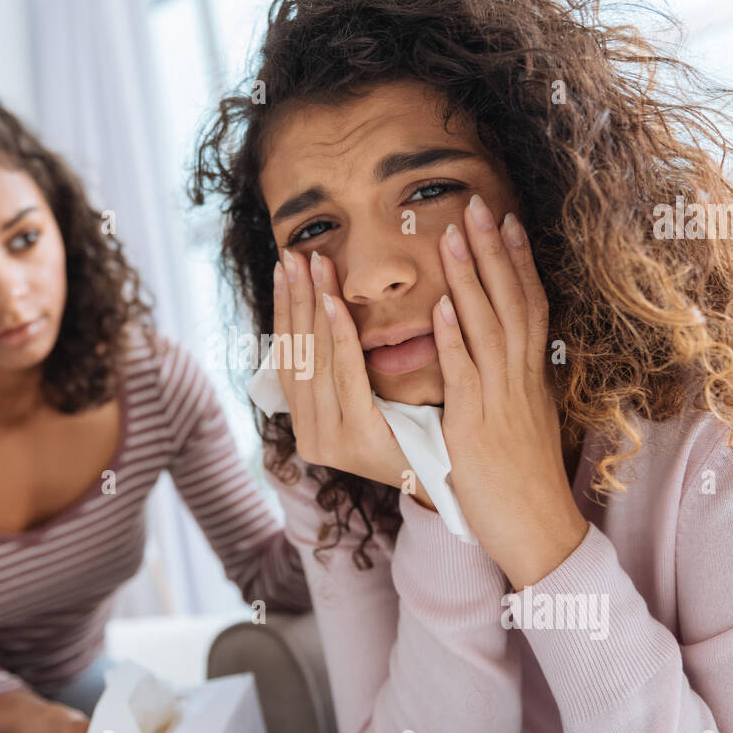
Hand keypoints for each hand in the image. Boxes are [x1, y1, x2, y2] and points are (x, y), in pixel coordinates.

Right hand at [272, 246, 436, 509]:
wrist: (448, 477)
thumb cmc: (413, 429)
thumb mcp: (368, 397)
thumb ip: (341, 368)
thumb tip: (321, 310)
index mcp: (306, 425)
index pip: (288, 357)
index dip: (284, 309)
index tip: (284, 267)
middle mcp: (309, 436)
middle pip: (296, 353)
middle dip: (294, 299)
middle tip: (292, 254)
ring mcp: (328, 440)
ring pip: (315, 359)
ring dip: (312, 306)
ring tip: (312, 265)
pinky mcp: (356, 437)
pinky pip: (345, 375)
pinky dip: (338, 335)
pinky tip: (333, 302)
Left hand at [431, 194, 588, 590]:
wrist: (540, 530)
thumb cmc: (525, 479)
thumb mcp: (522, 418)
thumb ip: (510, 382)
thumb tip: (505, 355)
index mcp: (529, 375)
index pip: (529, 303)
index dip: (519, 260)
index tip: (507, 220)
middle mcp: (520, 379)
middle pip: (512, 301)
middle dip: (494, 250)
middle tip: (477, 203)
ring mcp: (501, 400)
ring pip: (489, 327)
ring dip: (470, 278)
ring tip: (451, 235)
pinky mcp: (478, 428)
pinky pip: (467, 376)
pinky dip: (455, 340)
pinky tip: (442, 307)